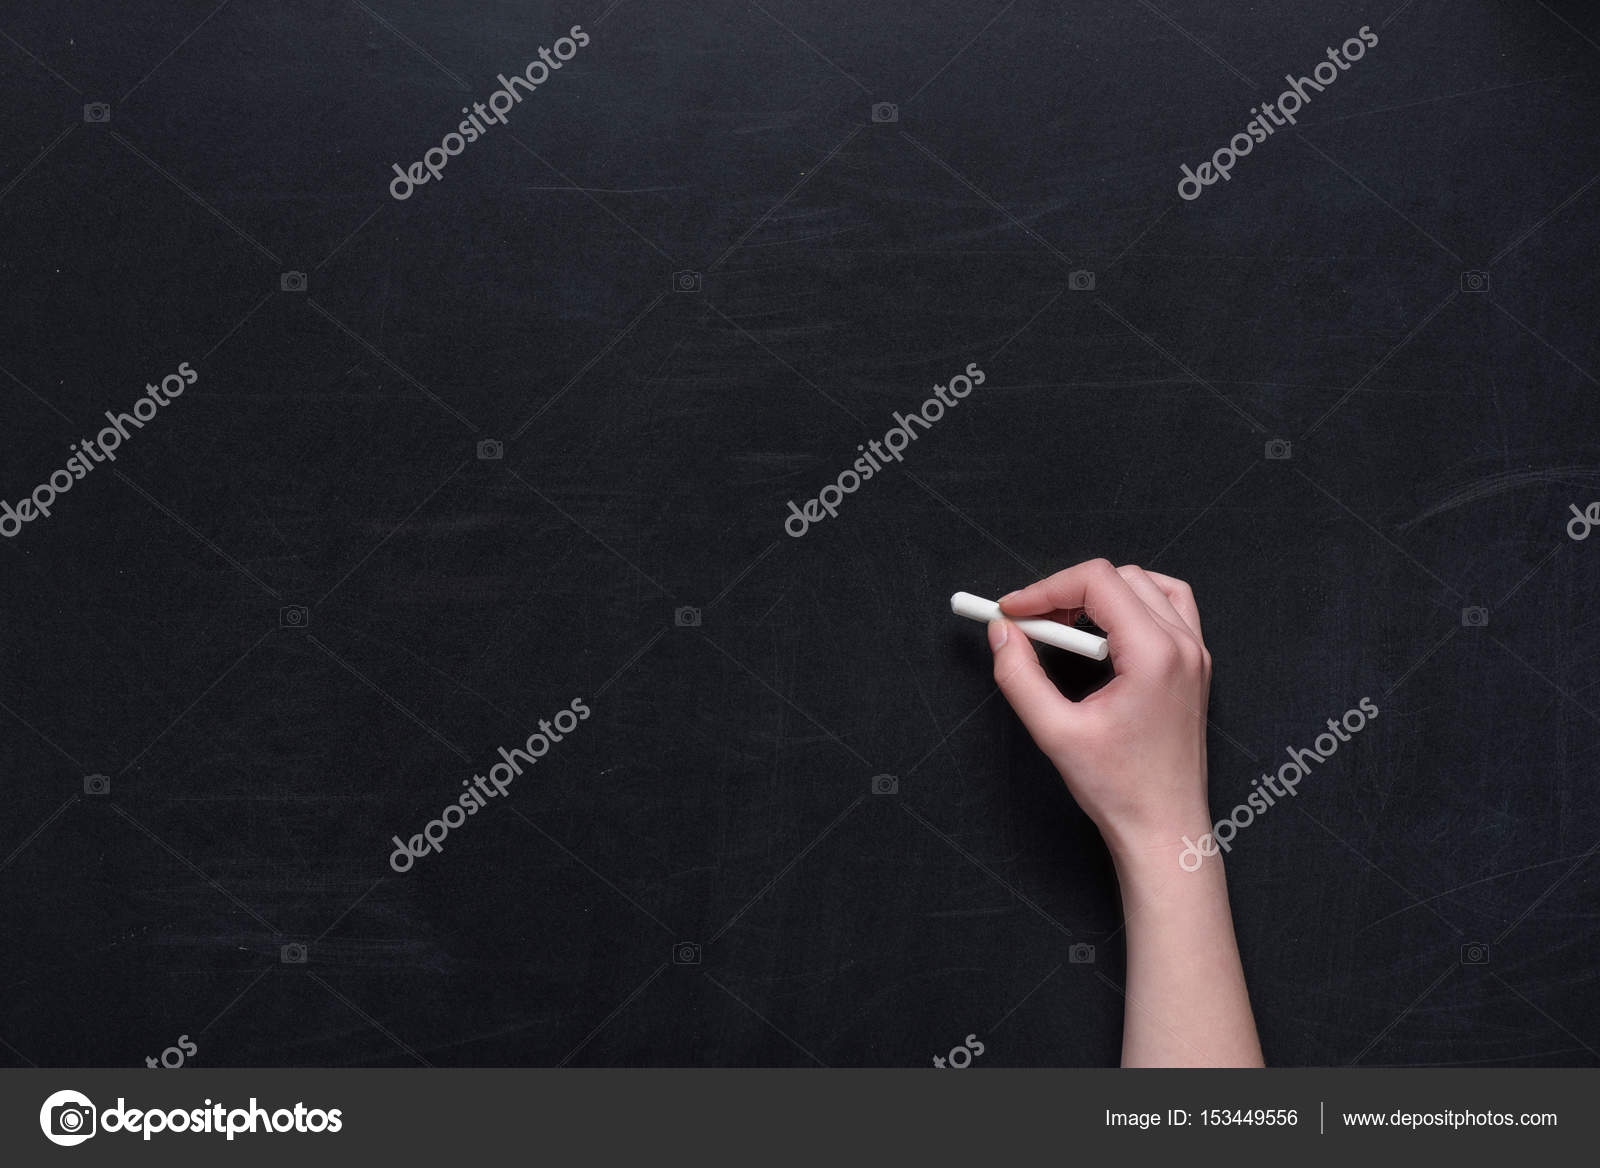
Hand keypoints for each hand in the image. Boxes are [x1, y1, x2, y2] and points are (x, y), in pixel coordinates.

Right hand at [988, 559, 1213, 859]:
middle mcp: (1183, 645)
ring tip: (1066, 627)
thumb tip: (1001, 632)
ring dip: (1101, 594)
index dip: (1045, 588)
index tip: (1011, 611)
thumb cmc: (1119, 789)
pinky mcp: (1195, 666)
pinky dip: (1134, 604)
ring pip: (1147, 585)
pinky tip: (1106, 631)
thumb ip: (1019, 676)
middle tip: (1030, 625)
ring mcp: (1196, 654)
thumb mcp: (1054, 732)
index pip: (1097, 581)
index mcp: (1155, 654)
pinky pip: (1171, 607)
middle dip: (1067, 592)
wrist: (1164, 828)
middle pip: (1119, 577)